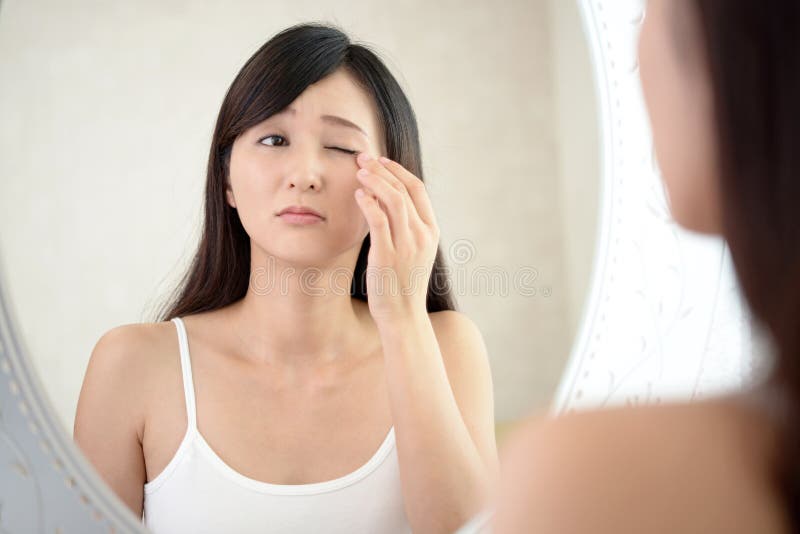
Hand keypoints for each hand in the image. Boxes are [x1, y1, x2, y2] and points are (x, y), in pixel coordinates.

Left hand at [353, 152, 439, 324]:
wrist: (403, 316)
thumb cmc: (403, 284)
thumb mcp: (413, 252)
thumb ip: (406, 228)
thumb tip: (387, 203)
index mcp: (431, 231)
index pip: (418, 189)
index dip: (398, 171)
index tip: (381, 160)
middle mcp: (421, 235)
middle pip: (403, 189)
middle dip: (382, 169)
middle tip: (363, 158)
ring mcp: (406, 245)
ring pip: (393, 200)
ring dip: (374, 180)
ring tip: (358, 170)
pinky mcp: (387, 255)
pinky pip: (378, 221)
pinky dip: (368, 203)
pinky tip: (358, 195)